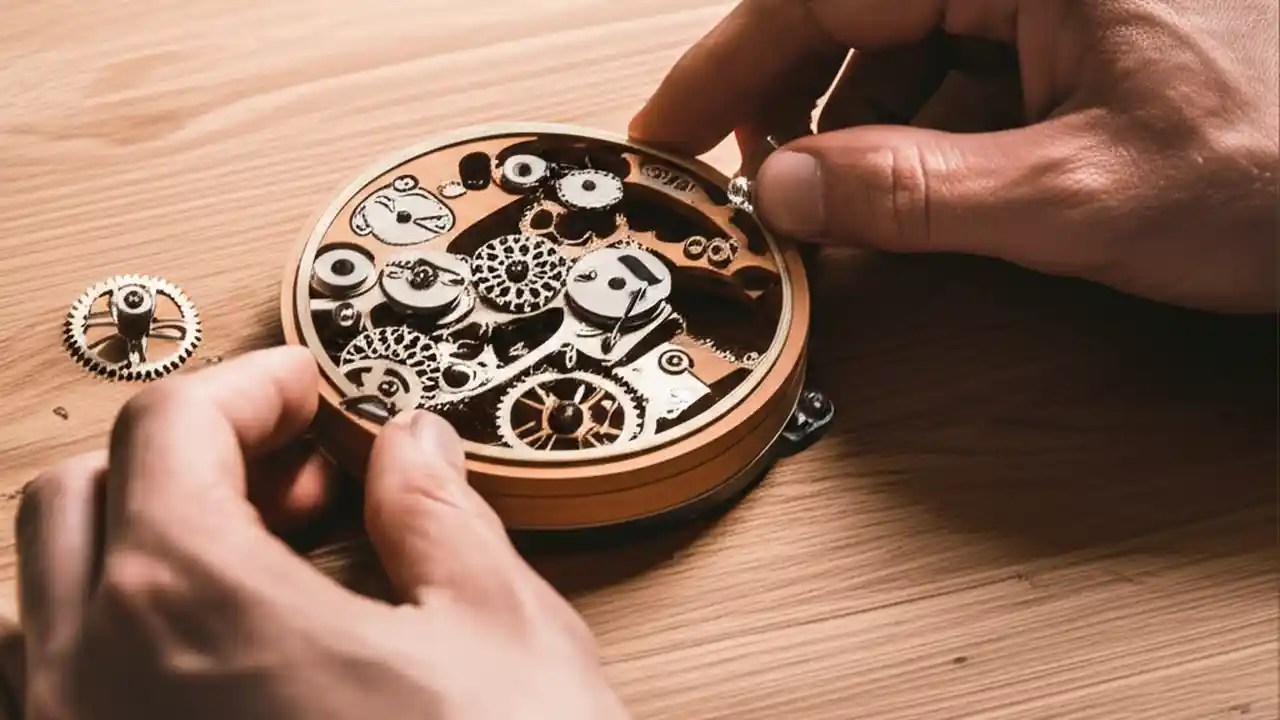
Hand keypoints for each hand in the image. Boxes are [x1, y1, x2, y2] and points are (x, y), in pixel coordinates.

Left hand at [16, 347, 628, 719]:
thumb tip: (414, 451)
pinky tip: (217, 664)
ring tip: (253, 564)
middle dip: (192, 458)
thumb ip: (439, 514)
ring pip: (43, 601)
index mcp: (186, 606)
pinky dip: (115, 647)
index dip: (250, 388)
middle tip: (298, 475)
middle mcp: (86, 685)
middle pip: (81, 495)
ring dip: (136, 549)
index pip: (172, 427)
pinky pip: (47, 698)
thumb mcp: (499, 637)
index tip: (304, 392)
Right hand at [630, 0, 1278, 312]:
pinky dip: (923, 139)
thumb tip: (788, 192)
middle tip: (744, 185)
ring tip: (834, 210)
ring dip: (856, 132)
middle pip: (855, 18)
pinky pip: (965, 78)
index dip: (726, 68)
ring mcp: (1054, 4)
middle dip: (788, 104)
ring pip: (905, 52)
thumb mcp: (1082, 193)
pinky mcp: (1080, 41)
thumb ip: (918, 192)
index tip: (666, 129)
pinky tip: (917, 195)